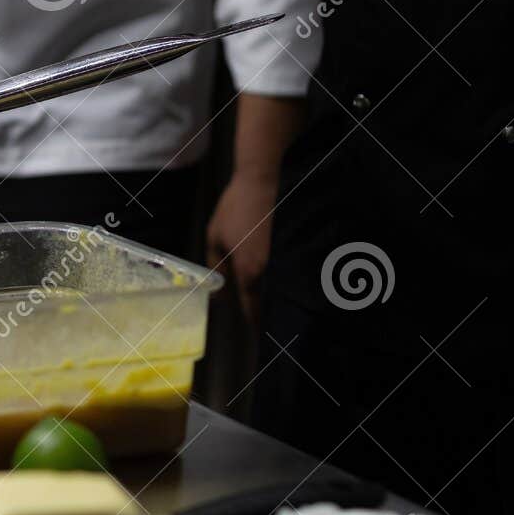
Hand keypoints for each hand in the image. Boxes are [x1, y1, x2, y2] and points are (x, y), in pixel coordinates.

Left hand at [206, 168, 279, 328]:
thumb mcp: (215, 235)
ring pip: (285, 288)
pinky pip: (293, 273)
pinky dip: (290, 280)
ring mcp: (287, 259)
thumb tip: (220, 294)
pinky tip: (286, 279)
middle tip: (268, 323)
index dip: (254, 324)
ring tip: (279, 304)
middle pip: (272, 302)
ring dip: (280, 297)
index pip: (252, 308)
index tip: (258, 336)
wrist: (263, 179)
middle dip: (270, 314)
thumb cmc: (235, 207)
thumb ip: (216, 267)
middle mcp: (271, 270)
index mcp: (250, 270)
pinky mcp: (298, 248)